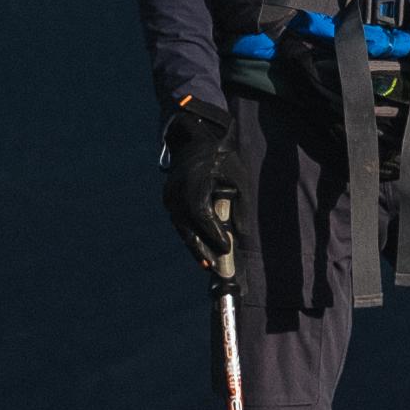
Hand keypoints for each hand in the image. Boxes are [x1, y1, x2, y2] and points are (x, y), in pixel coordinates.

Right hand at [161, 99, 249, 266]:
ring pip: (181, 227)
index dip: (213, 233)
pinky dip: (189, 234)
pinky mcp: (168, 199)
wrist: (193, 142)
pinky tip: (200, 247)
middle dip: (200, 248)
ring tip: (207, 263)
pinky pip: (179, 221)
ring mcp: (169, 196)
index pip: (201, 214)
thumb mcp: (237, 178)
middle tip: (213, 267)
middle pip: (187, 227)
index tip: (227, 247)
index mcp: (194, 183)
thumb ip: (240, 205)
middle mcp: (177, 191)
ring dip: (194, 245)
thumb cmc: (220, 159)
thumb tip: (242, 233)